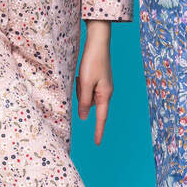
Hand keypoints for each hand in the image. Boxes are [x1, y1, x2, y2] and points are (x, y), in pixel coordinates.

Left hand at [76, 23, 112, 145]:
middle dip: (83, 99)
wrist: (98, 43)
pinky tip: (82, 73)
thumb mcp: (85, 84)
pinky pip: (88, 88)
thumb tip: (83, 117)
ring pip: (88, 96)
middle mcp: (106, 92)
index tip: (97, 143)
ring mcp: (103, 85)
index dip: (98, 131)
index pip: (101, 118)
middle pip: (91, 105)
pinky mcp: (100, 79)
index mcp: (105, 95)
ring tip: (81, 75)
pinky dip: (83, 84)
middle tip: (80, 81)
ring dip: (82, 89)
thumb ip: (84, 102)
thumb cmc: (92, 62)